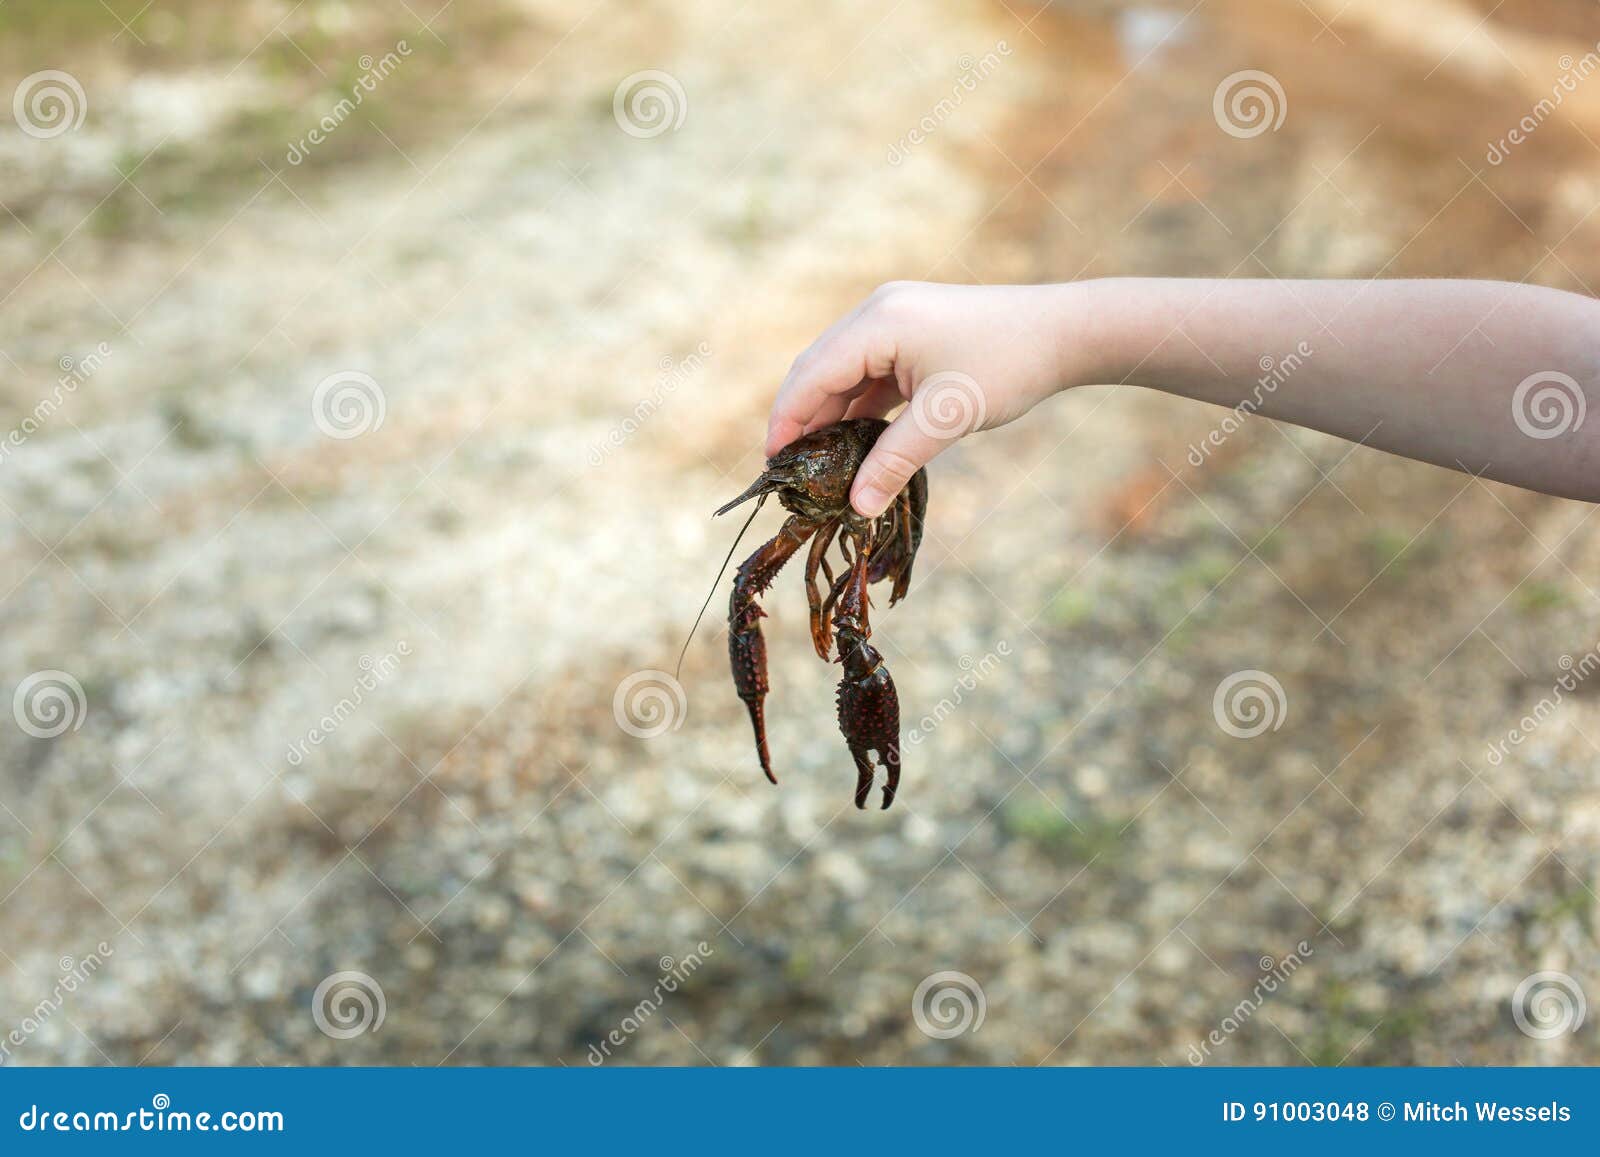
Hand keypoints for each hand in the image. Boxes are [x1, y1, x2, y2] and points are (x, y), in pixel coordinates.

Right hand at [767, 281, 1089, 516]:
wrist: (1063, 332)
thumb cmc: (1007, 367)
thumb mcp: (946, 419)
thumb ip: (895, 461)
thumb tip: (856, 508)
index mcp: (878, 323)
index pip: (811, 375)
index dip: (786, 420)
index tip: (773, 465)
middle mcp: (877, 312)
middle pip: (818, 369)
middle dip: (801, 420)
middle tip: (791, 471)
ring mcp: (894, 318)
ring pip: (843, 372)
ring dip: (831, 415)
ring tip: (821, 464)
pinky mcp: (911, 332)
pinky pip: (869, 371)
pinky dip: (859, 405)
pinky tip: (856, 443)